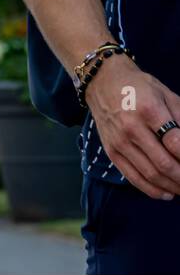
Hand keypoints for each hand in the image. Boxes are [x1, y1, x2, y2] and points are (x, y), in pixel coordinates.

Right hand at [86, 57, 179, 198]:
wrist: (101, 81)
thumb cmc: (138, 86)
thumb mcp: (166, 94)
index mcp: (149, 110)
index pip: (176, 143)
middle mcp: (132, 128)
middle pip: (164, 163)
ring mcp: (119, 142)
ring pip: (150, 174)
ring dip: (172, 186)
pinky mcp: (111, 151)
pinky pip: (132, 177)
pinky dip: (151, 189)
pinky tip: (166, 193)